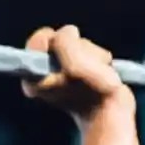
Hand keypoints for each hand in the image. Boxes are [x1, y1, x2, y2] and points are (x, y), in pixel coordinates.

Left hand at [21, 25, 135, 125]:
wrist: (111, 113)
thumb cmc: (92, 92)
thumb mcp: (74, 65)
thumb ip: (64, 42)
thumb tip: (68, 31)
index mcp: (33, 75)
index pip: (38, 40)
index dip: (55, 39)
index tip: (67, 50)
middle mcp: (44, 73)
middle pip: (61, 40)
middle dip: (78, 48)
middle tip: (85, 67)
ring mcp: (63, 71)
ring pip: (78, 44)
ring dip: (92, 54)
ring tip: (96, 73)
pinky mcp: (79, 71)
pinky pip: (89, 52)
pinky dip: (98, 59)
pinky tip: (102, 72)